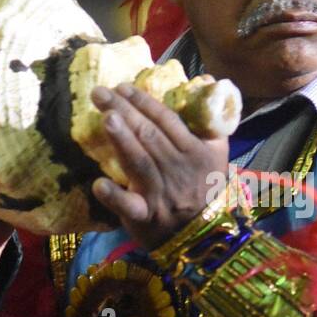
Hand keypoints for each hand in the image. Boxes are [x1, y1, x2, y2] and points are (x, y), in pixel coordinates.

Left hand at [90, 83, 228, 250]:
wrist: (203, 235)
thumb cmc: (204, 186)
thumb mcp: (217, 152)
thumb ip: (210, 118)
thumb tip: (205, 81)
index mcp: (195, 152)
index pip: (167, 121)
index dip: (145, 102)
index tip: (122, 87)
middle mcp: (178, 170)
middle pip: (149, 136)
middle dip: (125, 111)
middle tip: (100, 92)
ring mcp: (162, 194)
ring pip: (141, 163)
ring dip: (123, 140)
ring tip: (106, 118)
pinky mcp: (146, 217)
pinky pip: (130, 206)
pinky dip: (115, 197)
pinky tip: (99, 184)